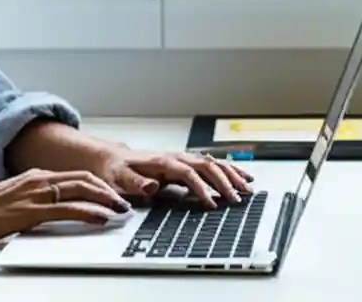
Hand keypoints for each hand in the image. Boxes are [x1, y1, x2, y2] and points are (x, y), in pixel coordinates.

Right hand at [0, 168, 130, 246]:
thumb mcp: (10, 200)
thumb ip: (30, 200)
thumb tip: (47, 209)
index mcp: (33, 176)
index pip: (74, 175)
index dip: (98, 184)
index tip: (112, 194)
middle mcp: (37, 179)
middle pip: (84, 178)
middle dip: (108, 189)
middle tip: (124, 202)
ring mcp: (34, 193)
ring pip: (81, 189)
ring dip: (105, 199)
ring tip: (121, 210)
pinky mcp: (30, 210)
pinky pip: (68, 208)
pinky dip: (89, 212)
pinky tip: (101, 218)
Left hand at [91, 148, 254, 208]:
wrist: (113, 158)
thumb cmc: (116, 170)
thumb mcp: (119, 178)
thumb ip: (135, 183)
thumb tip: (152, 187)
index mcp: (162, 162)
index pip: (188, 173)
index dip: (201, 188)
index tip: (213, 203)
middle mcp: (176, 158)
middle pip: (206, 166)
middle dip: (224, 182)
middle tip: (237, 198)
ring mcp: (182, 159)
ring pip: (213, 163)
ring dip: (231, 175)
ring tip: (247, 188)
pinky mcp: (185, 163)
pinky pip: (211, 165)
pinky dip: (228, 170)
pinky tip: (242, 177)